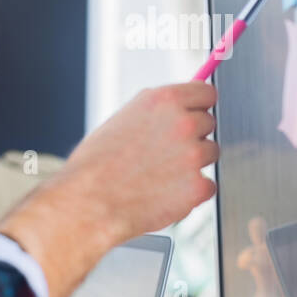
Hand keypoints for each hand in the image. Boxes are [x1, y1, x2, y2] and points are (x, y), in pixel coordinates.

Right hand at [0, 82, 217, 296]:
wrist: (86, 203)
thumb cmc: (95, 165)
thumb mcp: (123, 121)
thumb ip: (157, 112)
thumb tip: (182, 108)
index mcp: (163, 101)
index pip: (207, 92)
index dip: (198, 106)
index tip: (194, 115)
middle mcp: (183, 123)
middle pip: (209, 124)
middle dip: (192, 137)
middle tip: (163, 154)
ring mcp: (193, 155)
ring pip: (209, 154)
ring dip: (191, 165)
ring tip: (157, 176)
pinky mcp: (198, 187)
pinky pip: (207, 186)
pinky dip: (189, 193)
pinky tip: (162, 194)